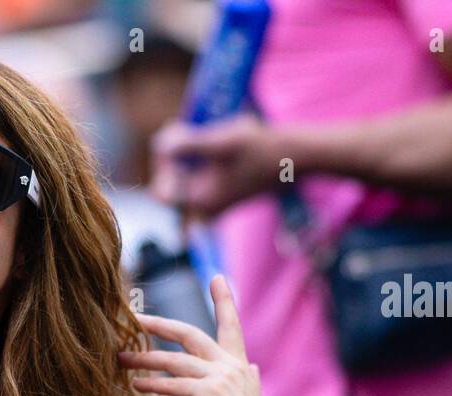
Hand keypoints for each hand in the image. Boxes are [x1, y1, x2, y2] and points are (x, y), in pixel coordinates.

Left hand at [119, 276, 283, 395]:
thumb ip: (246, 380)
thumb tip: (251, 366)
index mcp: (240, 365)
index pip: (231, 326)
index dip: (224, 301)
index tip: (217, 277)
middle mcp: (233, 366)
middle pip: (190, 334)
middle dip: (159, 324)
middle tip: (134, 316)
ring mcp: (223, 379)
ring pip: (175, 360)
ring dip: (144, 358)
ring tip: (120, 357)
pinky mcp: (211, 395)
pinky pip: (175, 384)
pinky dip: (153, 383)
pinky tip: (136, 384)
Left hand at [150, 116, 285, 217]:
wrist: (291, 157)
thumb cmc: (260, 148)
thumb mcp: (222, 142)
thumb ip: (189, 145)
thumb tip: (160, 146)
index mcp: (201, 202)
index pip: (161, 189)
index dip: (162, 163)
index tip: (177, 139)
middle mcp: (204, 210)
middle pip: (168, 184)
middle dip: (173, 155)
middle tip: (186, 129)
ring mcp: (212, 205)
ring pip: (181, 179)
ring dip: (185, 154)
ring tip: (203, 134)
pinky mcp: (219, 196)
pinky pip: (194, 179)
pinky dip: (197, 159)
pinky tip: (212, 143)